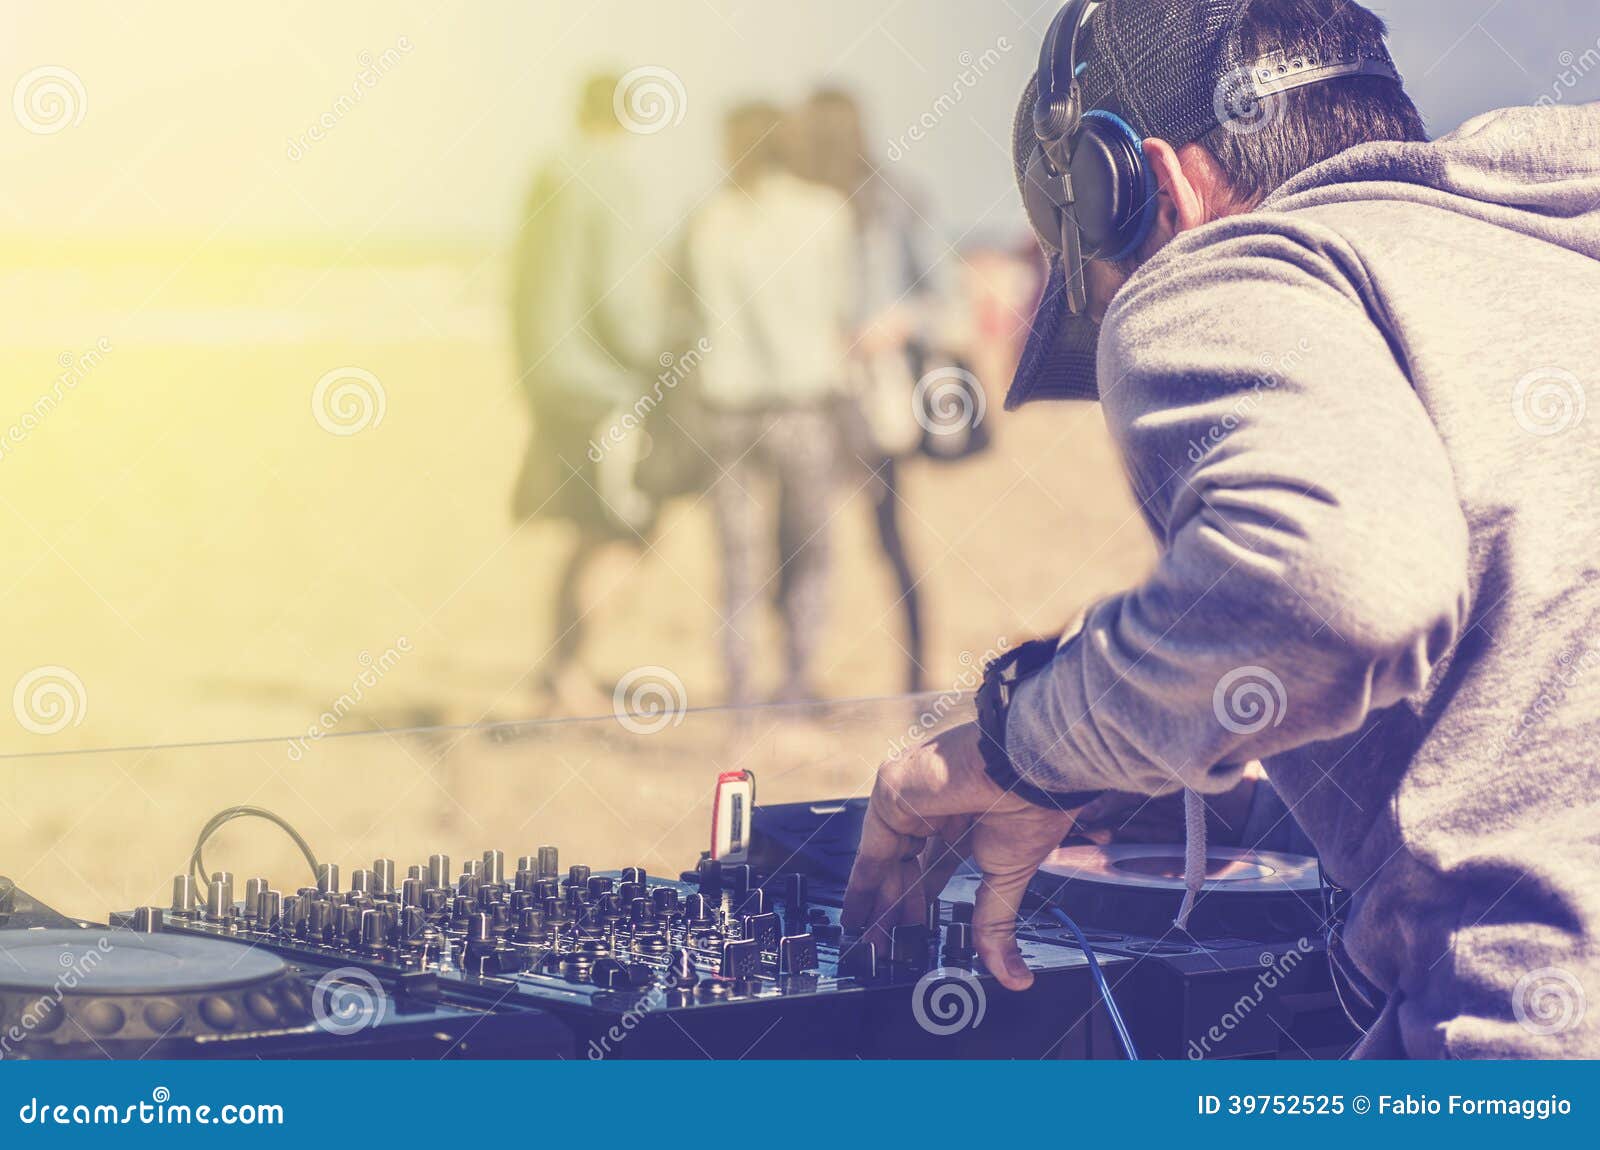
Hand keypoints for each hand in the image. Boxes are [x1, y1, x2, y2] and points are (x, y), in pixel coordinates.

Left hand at [841, 722, 1077, 990]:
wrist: (1028, 766)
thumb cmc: (1031, 803)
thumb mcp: (1007, 874)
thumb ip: (995, 924)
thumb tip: (1016, 977)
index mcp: (968, 818)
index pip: (935, 865)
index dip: (923, 899)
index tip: (915, 929)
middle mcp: (937, 807)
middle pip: (907, 865)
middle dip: (897, 908)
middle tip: (886, 946)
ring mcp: (913, 798)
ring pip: (887, 858)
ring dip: (878, 902)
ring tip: (870, 941)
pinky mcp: (892, 792)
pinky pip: (872, 846)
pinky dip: (863, 883)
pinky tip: (855, 913)